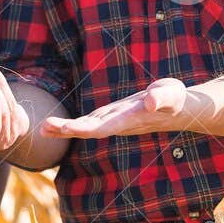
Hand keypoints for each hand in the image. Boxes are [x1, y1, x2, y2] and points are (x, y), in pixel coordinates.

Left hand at [40, 77, 195, 138]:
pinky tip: (55, 125)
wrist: (180, 109)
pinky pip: (88, 122)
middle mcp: (118, 124)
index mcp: (129, 119)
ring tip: (42, 128)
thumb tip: (150, 102)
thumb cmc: (176, 99)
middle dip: (67, 129)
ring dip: (64, 128)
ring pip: (86, 127)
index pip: (103, 126)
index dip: (83, 128)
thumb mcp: (172, 93)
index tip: (66, 127)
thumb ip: (161, 97)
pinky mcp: (112, 116)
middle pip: (89, 129)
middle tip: (44, 127)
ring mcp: (114, 121)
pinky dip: (71, 124)